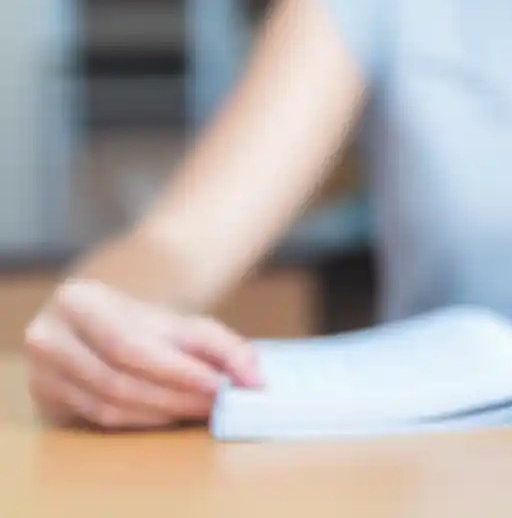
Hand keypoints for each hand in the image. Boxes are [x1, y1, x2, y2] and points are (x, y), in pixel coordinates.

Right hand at [24, 278, 261, 429]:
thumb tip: (256, 381)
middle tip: (216, 404)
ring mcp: (42, 373)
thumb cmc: (146, 324)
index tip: (219, 385)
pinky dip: (142, 422)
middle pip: (118, 379)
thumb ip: (226, 347)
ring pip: (108, 406)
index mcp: (78, 302)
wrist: (101, 324)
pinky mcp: (48, 402)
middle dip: (174, 396)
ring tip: (201, 410)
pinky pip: (100, 420)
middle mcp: (49, 337)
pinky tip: (171, 416)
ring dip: (161, 413)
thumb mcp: (186, 324)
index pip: (130, 345)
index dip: (176, 371)